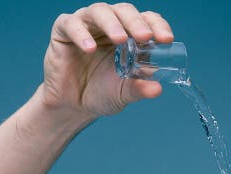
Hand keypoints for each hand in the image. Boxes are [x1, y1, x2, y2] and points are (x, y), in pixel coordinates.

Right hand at [41, 3, 173, 118]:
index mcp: (130, 35)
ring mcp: (87, 24)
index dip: (157, 26)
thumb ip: (140, 88)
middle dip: (136, 22)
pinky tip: (90, 48)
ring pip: (100, 11)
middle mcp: (110, 24)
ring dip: (112, 24)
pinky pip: (72, 24)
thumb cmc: (103, 93)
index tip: (167, 39)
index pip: (147, 20)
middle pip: (125, 11)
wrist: (74, 105)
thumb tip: (158, 89)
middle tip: (145, 36)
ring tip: (120, 39)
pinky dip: (81, 34)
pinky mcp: (63, 30)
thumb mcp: (125, 93)